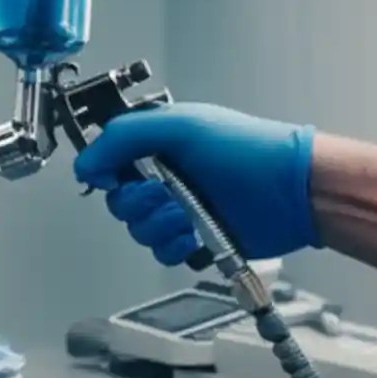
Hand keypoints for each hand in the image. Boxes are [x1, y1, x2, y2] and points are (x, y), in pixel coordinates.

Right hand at [73, 103, 318, 264]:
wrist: (291, 192)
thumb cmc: (246, 151)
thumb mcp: (180, 126)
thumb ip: (124, 136)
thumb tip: (85, 162)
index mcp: (158, 144)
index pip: (110, 161)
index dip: (106, 172)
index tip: (115, 177)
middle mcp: (165, 176)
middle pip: (119, 200)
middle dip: (138, 203)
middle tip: (165, 195)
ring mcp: (180, 209)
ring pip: (138, 229)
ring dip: (158, 226)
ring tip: (186, 216)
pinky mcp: (195, 239)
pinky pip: (163, 252)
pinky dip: (174, 246)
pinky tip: (194, 236)